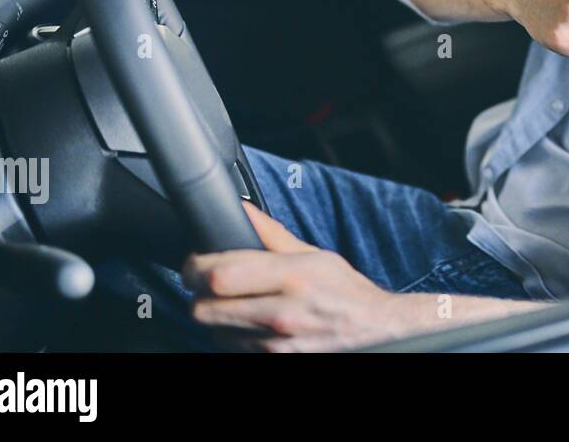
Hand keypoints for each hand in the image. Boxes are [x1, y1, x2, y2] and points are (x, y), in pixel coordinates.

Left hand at [185, 204, 412, 351]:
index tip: (195, 261)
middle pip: (206, 307)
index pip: (220, 274)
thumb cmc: (343, 288)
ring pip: (213, 329)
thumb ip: (272, 234)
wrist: (372, 327)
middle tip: (206, 281)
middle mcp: (281, 311)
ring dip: (215, 314)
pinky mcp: (275, 357)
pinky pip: (231, 345)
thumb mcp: (313, 253)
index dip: (196, 266)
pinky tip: (247, 320)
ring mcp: (276, 341)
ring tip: (232, 301)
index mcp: (292, 275)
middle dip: (199, 292)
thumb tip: (242, 210)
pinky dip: (231, 333)